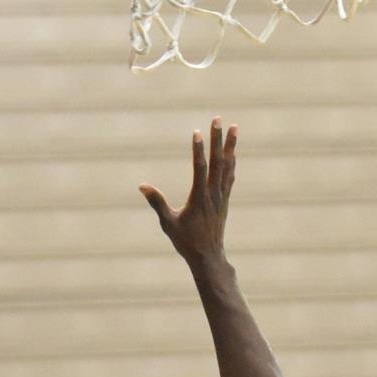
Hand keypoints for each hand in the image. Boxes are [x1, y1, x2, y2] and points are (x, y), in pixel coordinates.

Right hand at [140, 118, 236, 265]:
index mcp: (199, 197)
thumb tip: (142, 186)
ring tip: (234, 128)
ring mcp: (222, 196)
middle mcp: (214, 194)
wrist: (208, 257)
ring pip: (227, 166)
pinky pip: (230, 176)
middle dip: (218, 139)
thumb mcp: (168, 223)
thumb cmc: (186, 241)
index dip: (199, 149)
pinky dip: (231, 162)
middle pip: (217, 161)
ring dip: (230, 146)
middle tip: (219, 119)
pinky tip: (233, 153)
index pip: (200, 168)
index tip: (197, 132)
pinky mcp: (225, 200)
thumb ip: (157, 203)